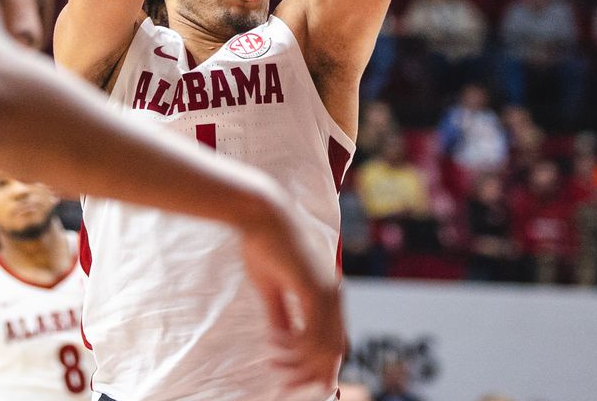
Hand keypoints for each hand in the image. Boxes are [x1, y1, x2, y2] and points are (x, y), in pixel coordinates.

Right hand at [238, 192, 344, 394]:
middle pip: (334, 351)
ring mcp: (327, 292)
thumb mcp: (272, 288)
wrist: (261, 214)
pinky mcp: (314, 288)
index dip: (320, 366)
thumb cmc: (264, 244)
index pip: (335, 342)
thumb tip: (284, 338)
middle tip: (285, 386)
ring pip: (323, 347)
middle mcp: (334, 295)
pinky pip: (311, 332)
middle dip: (311, 374)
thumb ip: (282, 314)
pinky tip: (275, 344)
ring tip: (275, 366)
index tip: (297, 381)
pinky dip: (293, 346)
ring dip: (298, 364)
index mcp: (328, 294)